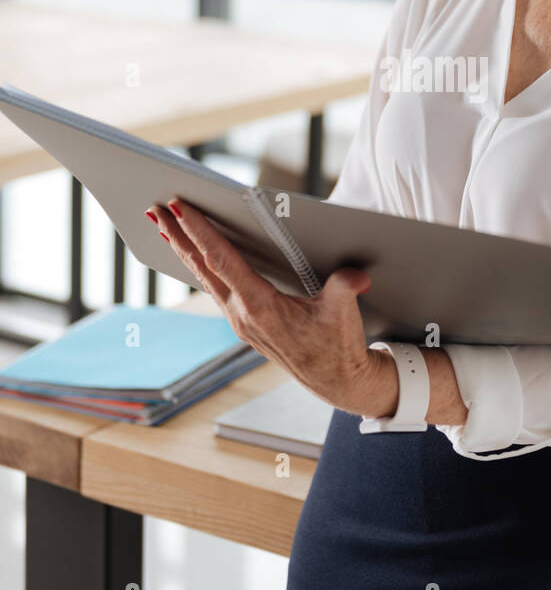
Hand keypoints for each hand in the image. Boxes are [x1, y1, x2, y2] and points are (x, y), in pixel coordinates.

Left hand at [146, 197, 398, 418]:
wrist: (335, 381)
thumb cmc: (338, 347)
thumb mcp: (343, 313)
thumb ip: (346, 288)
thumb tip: (356, 273)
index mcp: (260, 307)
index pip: (222, 260)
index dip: (199, 232)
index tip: (180, 208)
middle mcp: (242, 314)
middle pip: (201, 266)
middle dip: (178, 235)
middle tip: (155, 207)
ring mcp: (239, 320)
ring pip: (203, 277)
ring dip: (183, 249)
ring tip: (164, 225)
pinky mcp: (243, 323)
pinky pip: (213, 287)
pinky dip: (199, 266)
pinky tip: (192, 255)